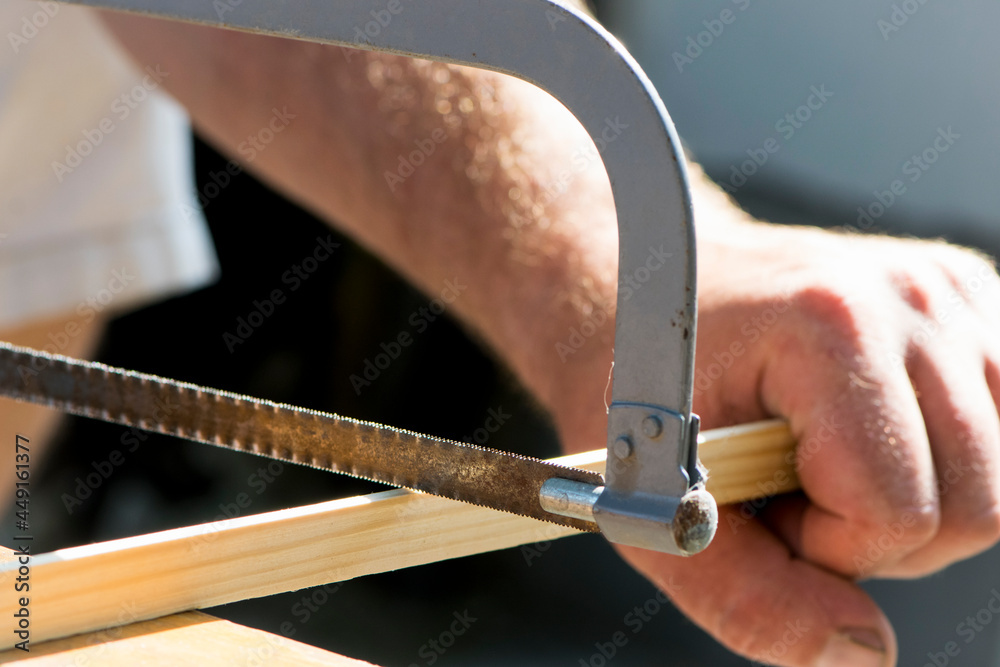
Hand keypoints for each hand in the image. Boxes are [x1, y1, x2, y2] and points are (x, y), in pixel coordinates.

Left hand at [555, 220, 999, 665]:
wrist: (647, 293)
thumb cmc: (640, 390)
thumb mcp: (652, 501)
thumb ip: (749, 596)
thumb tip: (867, 652)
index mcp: (829, 326)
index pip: (899, 511)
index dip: (824, 543)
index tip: (759, 499)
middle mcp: (910, 296)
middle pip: (979, 505)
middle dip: (878, 533)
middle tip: (788, 485)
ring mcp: (950, 293)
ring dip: (917, 501)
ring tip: (823, 457)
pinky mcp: (970, 303)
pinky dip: (950, 463)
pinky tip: (874, 436)